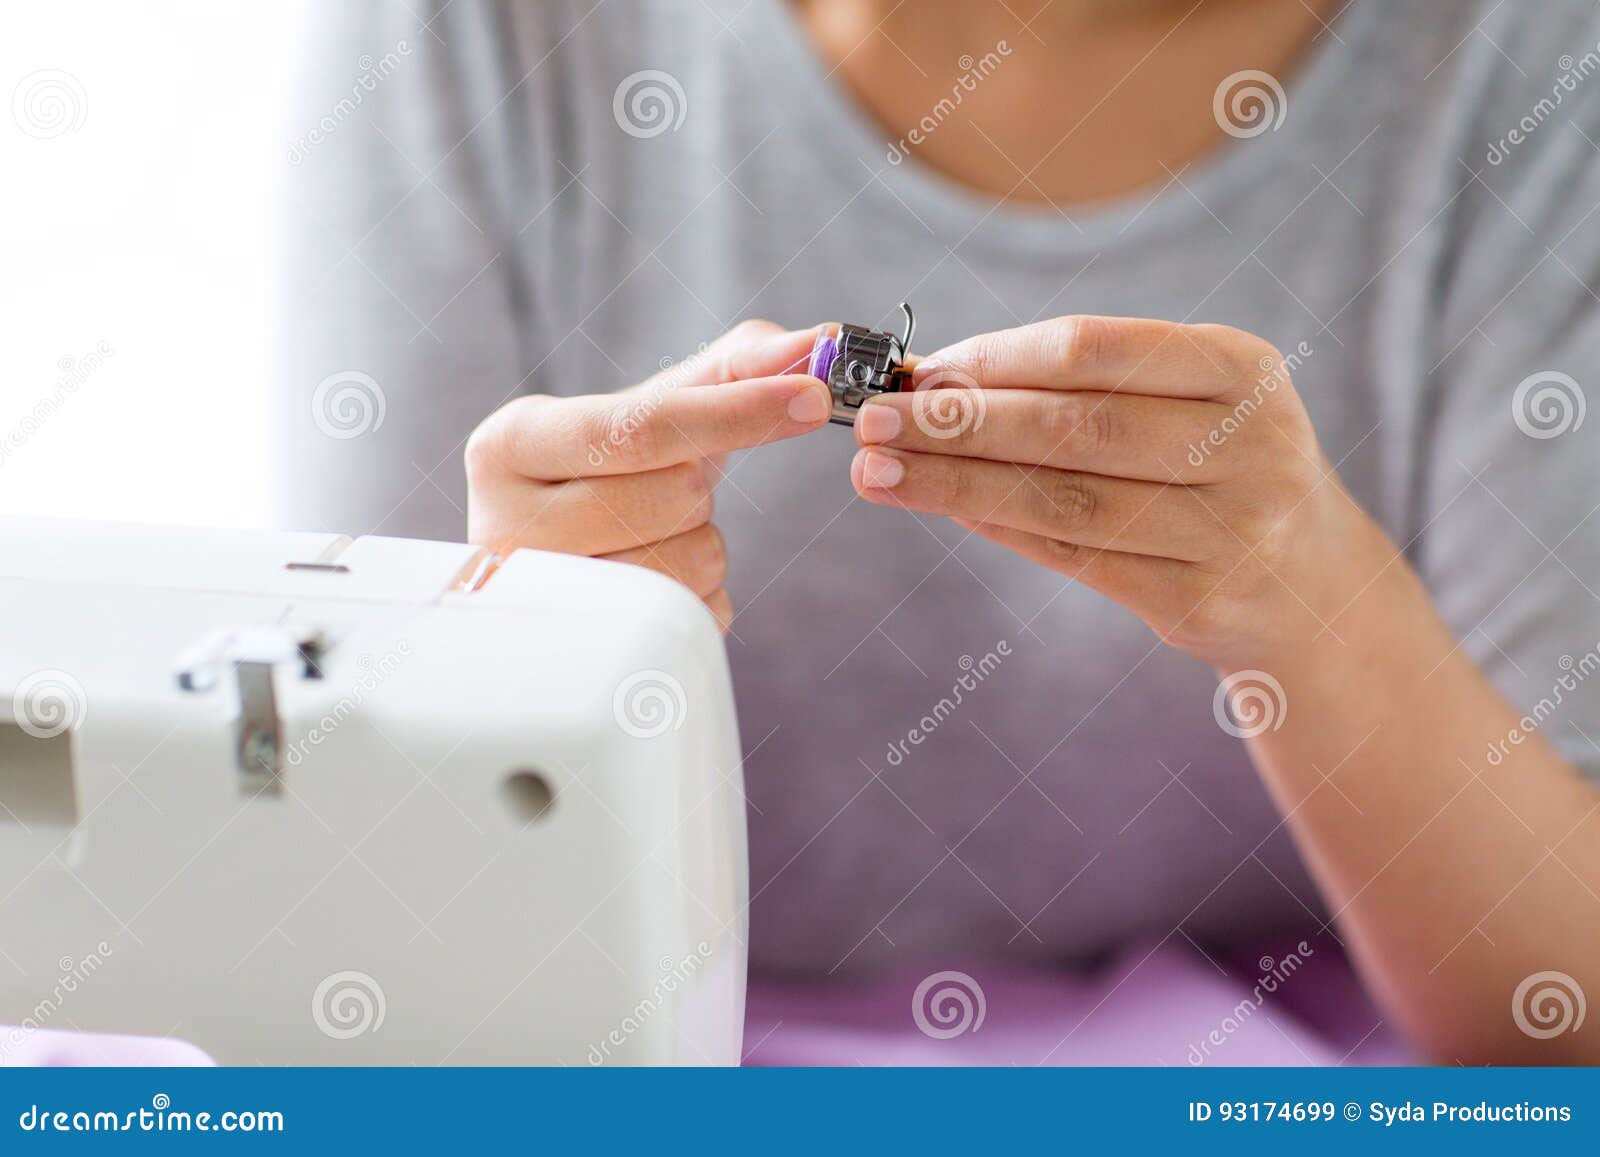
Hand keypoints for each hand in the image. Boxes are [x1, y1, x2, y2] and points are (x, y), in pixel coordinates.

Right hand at [467, 321, 831, 629]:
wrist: (571, 548)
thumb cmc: (617, 468)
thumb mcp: (659, 405)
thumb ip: (739, 364)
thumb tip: (816, 345)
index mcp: (511, 445)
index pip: (638, 428)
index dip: (735, 412)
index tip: (811, 399)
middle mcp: (505, 527)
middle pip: (670, 495)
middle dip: (697, 486)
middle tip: (662, 484)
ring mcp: (542, 605)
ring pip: (689, 563)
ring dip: (701, 544)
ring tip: (653, 533)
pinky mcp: (589, 657)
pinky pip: (696, 618)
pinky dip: (702, 595)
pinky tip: (659, 579)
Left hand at [848, 315, 1386, 669]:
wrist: (1316, 588)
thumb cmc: (1221, 469)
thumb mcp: (1191, 402)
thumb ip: (1085, 383)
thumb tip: (937, 378)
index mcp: (1242, 370)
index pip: (1093, 350)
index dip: (994, 360)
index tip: (916, 370)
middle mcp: (1248, 446)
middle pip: (1073, 427)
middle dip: (958, 423)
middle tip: (870, 420)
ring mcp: (1231, 532)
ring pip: (1064, 501)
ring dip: (957, 485)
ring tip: (878, 471)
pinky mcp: (1200, 603)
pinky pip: (1075, 560)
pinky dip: (998, 529)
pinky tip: (940, 510)